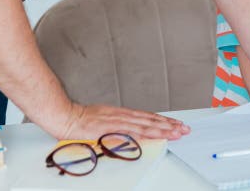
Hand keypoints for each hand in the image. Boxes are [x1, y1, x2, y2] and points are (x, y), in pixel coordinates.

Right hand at [53, 102, 190, 140]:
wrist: (65, 116)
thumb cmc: (81, 121)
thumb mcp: (103, 122)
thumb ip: (117, 127)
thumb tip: (129, 133)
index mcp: (122, 114)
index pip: (148, 118)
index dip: (163, 121)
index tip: (176, 125)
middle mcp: (123, 115)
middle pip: (151, 120)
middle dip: (169, 125)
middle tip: (184, 129)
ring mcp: (118, 120)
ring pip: (145, 125)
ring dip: (163, 128)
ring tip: (177, 132)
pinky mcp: (111, 127)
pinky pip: (131, 131)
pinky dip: (145, 133)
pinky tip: (155, 135)